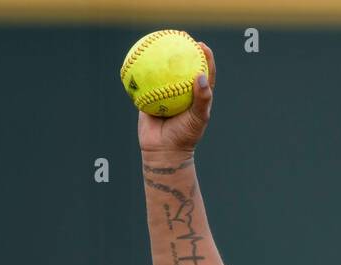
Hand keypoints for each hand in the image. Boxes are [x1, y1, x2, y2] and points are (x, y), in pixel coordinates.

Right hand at [138, 41, 215, 155]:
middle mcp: (181, 91)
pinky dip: (140, 72)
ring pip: (161, 72)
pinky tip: (135, 59)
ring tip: (155, 42)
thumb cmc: (185, 136)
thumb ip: (202, 98)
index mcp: (196, 94)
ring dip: (159, 56)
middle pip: (182, 66)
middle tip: (178, 36)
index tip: (200, 44)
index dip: (205, 56)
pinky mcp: (148, 97)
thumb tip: (200, 75)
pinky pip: (143, 83)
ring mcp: (164, 93)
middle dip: (181, 48)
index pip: (204, 71)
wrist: (164, 151)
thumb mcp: (198, 118)